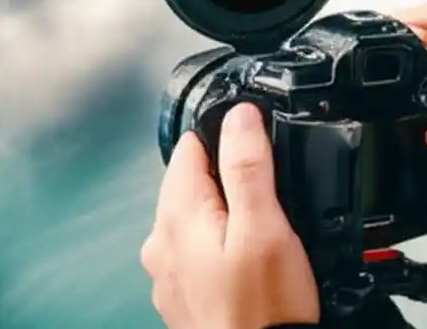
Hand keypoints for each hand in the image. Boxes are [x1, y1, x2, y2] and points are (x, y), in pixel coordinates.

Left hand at [141, 104, 318, 328]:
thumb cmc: (265, 309)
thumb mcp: (265, 227)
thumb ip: (247, 166)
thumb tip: (238, 116)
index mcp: (175, 215)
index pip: (189, 148)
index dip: (227, 142)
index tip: (258, 159)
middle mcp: (159, 241)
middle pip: (189, 183)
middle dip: (226, 182)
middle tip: (267, 207)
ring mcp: (165, 271)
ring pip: (192, 219)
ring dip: (222, 217)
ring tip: (260, 239)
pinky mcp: (179, 294)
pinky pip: (194, 253)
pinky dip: (217, 249)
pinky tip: (245, 267)